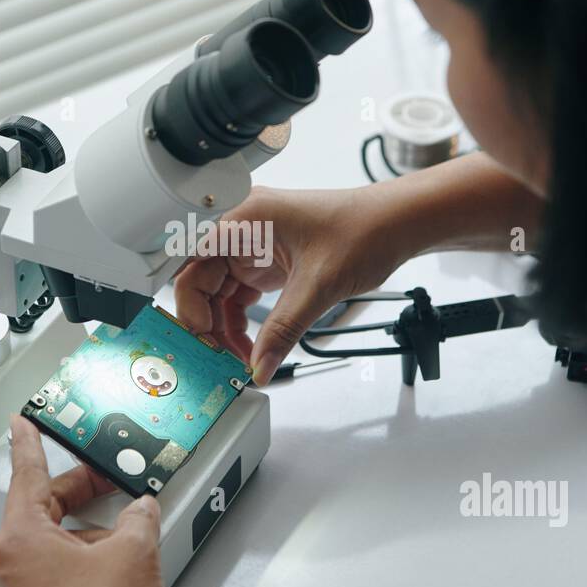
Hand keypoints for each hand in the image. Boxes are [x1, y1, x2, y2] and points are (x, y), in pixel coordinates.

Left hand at [0, 415, 162, 586]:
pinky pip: (60, 567)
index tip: (21, 422)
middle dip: (81, 489)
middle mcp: (12, 563)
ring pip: (56, 539)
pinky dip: (87, 556)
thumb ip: (139, 516)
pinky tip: (119, 563)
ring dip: (91, 528)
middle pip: (44, 506)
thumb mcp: (134, 551)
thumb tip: (142, 509)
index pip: (26, 473)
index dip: (28, 441)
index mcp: (21, 538)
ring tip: (128, 531)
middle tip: (106, 475)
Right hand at [174, 184, 406, 383]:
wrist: (397, 223)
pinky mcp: (266, 262)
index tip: (199, 340)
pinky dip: (242, 323)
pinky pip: (240, 297)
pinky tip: (252, 346)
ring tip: (238, 359)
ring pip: (219, 294)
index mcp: (244, 219)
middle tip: (216, 358)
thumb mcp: (318, 286)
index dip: (189, 306)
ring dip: (225, 328)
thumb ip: (283, 331)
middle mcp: (242, 229)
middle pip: (201, 282)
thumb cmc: (364, 228)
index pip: (192, 264)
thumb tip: (259, 367)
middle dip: (207, 323)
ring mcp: (253, 245)